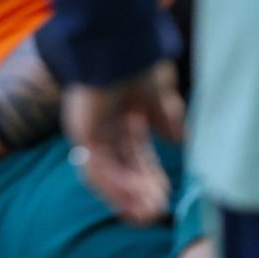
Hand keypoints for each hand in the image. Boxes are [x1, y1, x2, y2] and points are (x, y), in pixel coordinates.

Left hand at [63, 62, 185, 223]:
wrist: (119, 44)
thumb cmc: (137, 61)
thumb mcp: (158, 95)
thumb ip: (164, 116)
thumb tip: (176, 139)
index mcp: (121, 117)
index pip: (134, 156)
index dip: (148, 178)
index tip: (164, 197)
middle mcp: (103, 126)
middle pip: (120, 169)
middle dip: (139, 193)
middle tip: (157, 213)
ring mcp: (90, 129)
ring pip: (108, 173)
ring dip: (127, 195)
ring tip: (148, 213)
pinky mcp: (81, 130)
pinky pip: (96, 166)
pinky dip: (115, 184)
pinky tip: (134, 197)